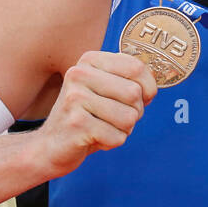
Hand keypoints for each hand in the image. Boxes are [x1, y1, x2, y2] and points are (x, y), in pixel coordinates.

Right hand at [34, 50, 156, 177]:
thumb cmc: (88, 116)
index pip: (137, 67)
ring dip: (123, 129)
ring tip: (103, 127)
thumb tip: (156, 83)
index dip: (148, 88)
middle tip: (114, 118)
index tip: (140, 98)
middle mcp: (79, 74)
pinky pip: (117, 137)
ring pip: (129, 117)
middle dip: (134, 112)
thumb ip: (131, 81)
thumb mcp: (107, 90)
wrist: (51, 146)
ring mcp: (75, 99)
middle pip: (134, 93)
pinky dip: (112, 142)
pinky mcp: (76, 124)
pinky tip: (94, 138)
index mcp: (90, 60)